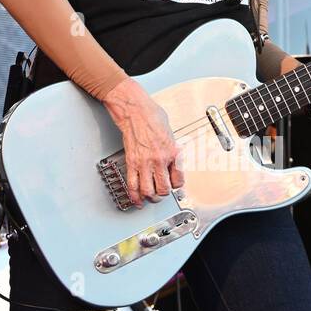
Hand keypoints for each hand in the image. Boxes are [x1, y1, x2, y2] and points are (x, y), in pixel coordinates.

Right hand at [103, 78, 184, 207]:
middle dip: (163, 194)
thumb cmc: (152, 116)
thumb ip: (172, 149)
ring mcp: (144, 162)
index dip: (177, 185)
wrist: (134, 110)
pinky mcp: (131, 162)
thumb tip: (174, 161)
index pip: (179, 180)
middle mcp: (159, 160)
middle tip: (162, 194)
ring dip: (150, 198)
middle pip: (163, 189)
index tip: (174, 185)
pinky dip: (134, 196)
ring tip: (151, 198)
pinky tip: (137, 200)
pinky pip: (132, 185)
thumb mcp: (171, 133)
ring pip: (148, 191)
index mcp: (172, 152)